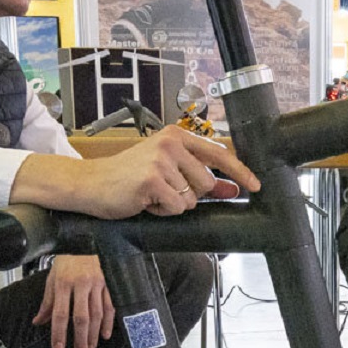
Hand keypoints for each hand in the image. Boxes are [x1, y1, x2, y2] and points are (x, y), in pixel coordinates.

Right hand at [20, 126, 261, 218]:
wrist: (90, 185)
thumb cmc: (128, 179)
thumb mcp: (166, 172)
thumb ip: (199, 178)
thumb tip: (232, 189)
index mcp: (176, 136)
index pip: (219, 153)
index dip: (240, 172)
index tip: (256, 185)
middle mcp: (171, 144)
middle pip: (208, 183)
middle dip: (190, 195)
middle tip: (163, 190)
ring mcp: (161, 161)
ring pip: (192, 198)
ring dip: (174, 204)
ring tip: (152, 195)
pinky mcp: (152, 180)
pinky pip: (177, 208)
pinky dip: (163, 212)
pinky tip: (145, 202)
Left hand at [33, 255, 114, 347]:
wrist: (86, 240)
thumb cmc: (68, 260)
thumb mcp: (53, 278)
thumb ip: (47, 302)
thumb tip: (38, 322)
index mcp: (63, 283)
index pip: (59, 313)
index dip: (59, 333)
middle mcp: (81, 284)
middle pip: (81, 317)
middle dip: (80, 340)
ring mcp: (97, 284)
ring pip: (97, 314)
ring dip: (94, 335)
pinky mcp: (109, 283)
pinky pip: (110, 306)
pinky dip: (108, 322)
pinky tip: (105, 334)